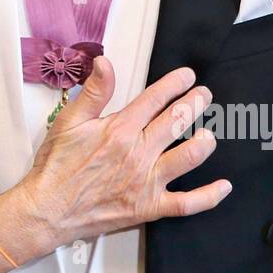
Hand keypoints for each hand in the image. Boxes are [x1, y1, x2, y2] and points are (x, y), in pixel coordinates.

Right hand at [0, 56, 229, 272]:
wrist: (49, 209)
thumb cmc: (57, 167)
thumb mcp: (69, 121)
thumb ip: (93, 92)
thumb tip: (105, 62)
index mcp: (120, 130)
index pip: (154, 99)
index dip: (174, 84)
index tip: (187, 76)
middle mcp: (138, 153)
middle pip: (176, 122)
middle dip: (194, 105)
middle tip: (204, 95)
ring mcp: (147, 182)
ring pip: (187, 157)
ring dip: (204, 142)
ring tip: (210, 133)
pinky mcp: (149, 207)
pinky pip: (187, 203)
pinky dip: (209, 196)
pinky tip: (223, 187)